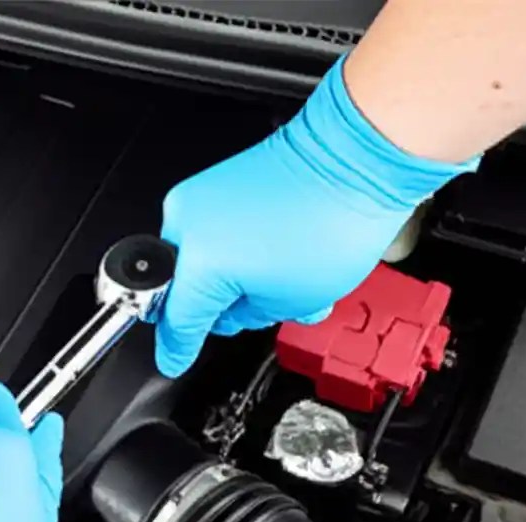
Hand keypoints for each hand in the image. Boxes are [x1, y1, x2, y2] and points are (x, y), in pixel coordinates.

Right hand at [154, 59, 477, 377]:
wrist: (352, 157)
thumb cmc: (331, 219)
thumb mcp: (291, 300)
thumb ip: (246, 316)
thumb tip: (231, 313)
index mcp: (199, 263)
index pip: (177, 321)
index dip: (178, 349)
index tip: (173, 361)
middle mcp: (187, 225)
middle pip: (185, 288)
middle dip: (222, 304)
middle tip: (263, 306)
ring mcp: (198, 197)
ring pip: (202, 259)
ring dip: (236, 277)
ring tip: (285, 276)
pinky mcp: (215, 182)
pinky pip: (214, 230)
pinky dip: (240, 249)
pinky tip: (280, 253)